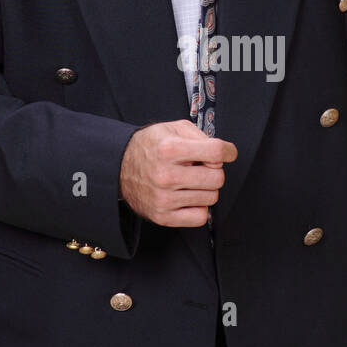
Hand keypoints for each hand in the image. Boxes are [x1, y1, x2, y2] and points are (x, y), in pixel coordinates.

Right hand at [119, 120, 236, 226]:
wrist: (119, 167)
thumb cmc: (150, 147)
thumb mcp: (172, 128)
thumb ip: (199, 136)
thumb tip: (223, 152)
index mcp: (169, 149)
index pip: (215, 152)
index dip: (228, 151)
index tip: (228, 153)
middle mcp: (165, 175)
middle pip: (217, 178)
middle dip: (214, 171)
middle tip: (202, 167)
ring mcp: (164, 198)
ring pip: (211, 198)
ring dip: (206, 189)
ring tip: (190, 181)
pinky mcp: (163, 216)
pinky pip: (200, 217)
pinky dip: (199, 207)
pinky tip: (188, 197)